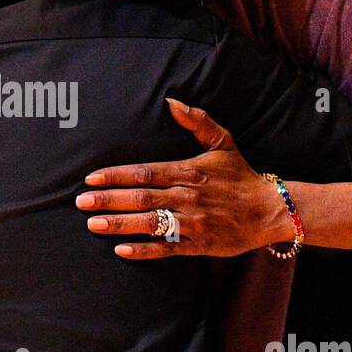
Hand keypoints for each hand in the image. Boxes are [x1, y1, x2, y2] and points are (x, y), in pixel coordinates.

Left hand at [75, 98, 291, 258]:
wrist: (271, 210)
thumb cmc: (241, 176)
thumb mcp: (223, 142)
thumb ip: (197, 121)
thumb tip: (172, 101)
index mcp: (188, 172)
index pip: (144, 172)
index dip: (116, 175)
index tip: (92, 178)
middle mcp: (187, 197)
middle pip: (141, 197)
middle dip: (109, 200)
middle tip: (81, 202)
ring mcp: (193, 223)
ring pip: (150, 223)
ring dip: (120, 224)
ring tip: (93, 224)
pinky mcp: (199, 244)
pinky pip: (167, 248)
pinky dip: (144, 250)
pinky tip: (121, 249)